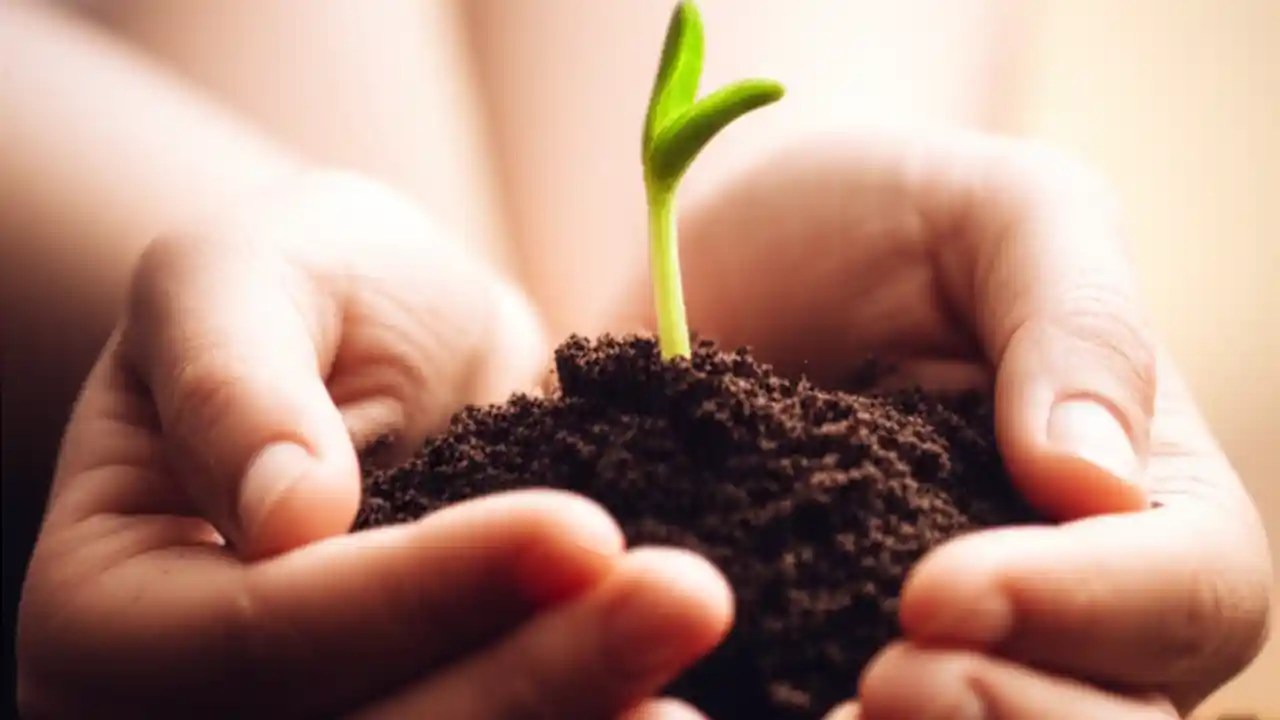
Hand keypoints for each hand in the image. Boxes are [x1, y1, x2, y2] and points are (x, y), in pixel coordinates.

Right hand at [17, 170, 730, 717]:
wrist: (384, 336)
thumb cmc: (300, 287)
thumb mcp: (236, 275)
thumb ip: (232, 377)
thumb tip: (285, 518)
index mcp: (111, 611)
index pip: (264, 634)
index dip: (424, 592)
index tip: (579, 530)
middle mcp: (192, 713)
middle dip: (533, 681)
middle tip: (684, 600)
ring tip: (691, 691)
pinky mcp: (414, 715)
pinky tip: (672, 707)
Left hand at [632, 130, 1271, 717]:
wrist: (734, 259)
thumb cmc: (887, 214)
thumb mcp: (996, 212)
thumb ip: (1074, 318)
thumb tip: (1095, 486)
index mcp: (1138, 492)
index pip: (1188, 592)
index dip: (1086, 612)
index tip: (938, 591)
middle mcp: (1058, 601)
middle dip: (1008, 719)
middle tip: (882, 683)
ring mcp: (942, 643)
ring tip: (808, 718)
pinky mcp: (816, 653)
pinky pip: (813, 713)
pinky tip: (687, 710)